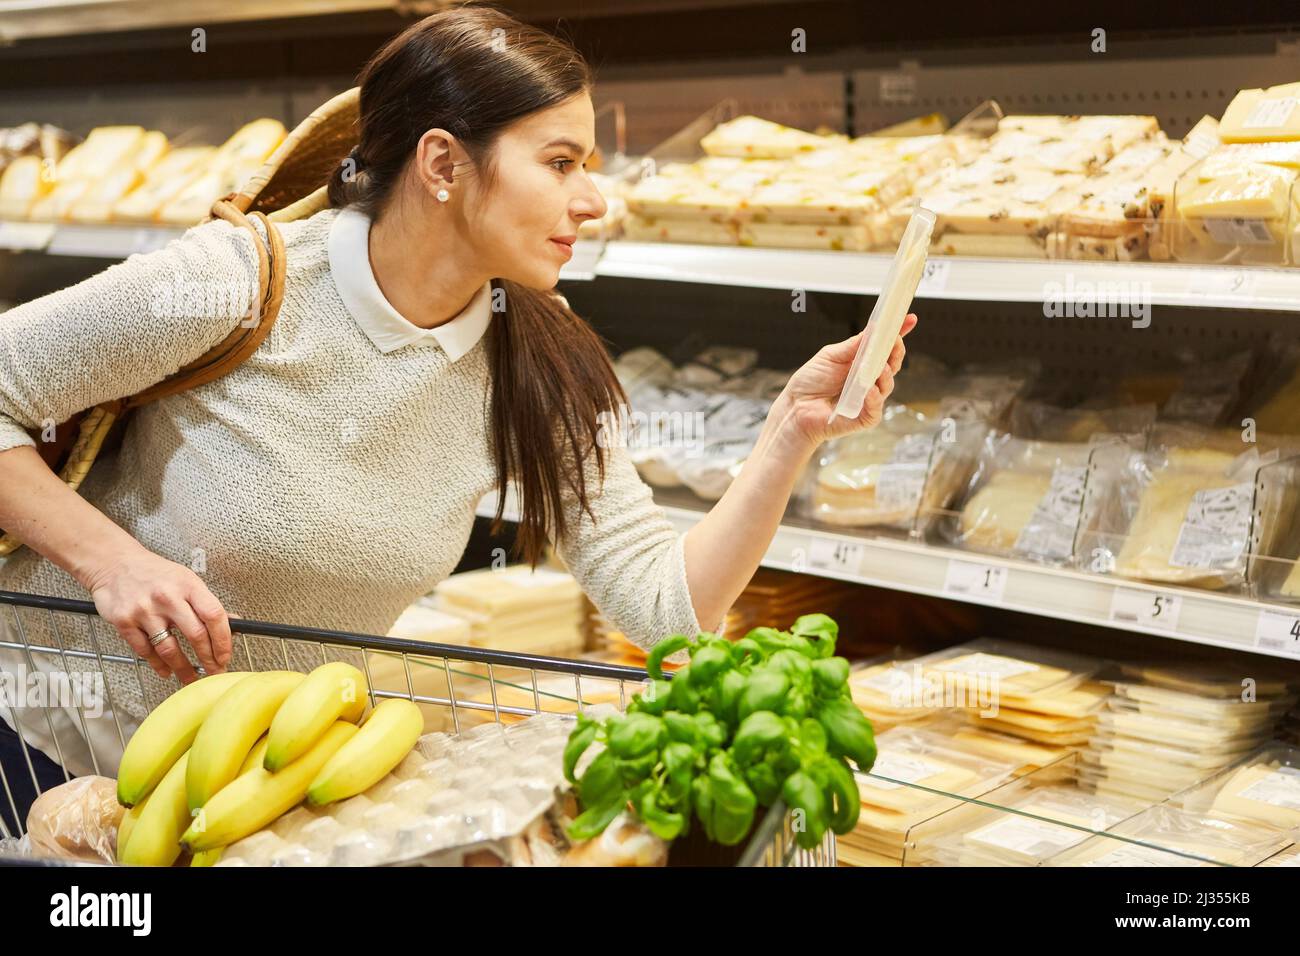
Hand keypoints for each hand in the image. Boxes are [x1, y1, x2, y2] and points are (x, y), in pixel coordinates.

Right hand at [84, 544, 232, 682]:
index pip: (214, 615)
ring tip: (191, 678)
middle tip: (214, 672)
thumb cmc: (154, 572)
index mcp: (188, 585)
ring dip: (183, 668)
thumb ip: (206, 603)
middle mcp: (167, 597)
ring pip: (169, 649)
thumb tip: (233, 622)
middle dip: (208, 659)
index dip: (224, 640)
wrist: (114, 563)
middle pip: (195, 635)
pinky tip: (165, 670)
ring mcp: (145, 610)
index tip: (225, 655)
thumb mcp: (185, 580)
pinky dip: (158, 664)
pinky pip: (145, 650)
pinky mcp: (125, 621)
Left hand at [776, 314, 917, 451]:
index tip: (910, 319)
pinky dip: (874, 399)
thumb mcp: (830, 356)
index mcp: (861, 363)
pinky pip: (875, 409)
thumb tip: (874, 329)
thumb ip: (853, 346)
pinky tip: (869, 390)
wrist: (794, 407)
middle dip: (896, 352)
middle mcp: (868, 380)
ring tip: (879, 368)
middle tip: (893, 341)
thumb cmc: (810, 382)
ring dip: (885, 375)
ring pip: (887, 386)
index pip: (885, 347)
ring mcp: (868, 399)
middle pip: (892, 365)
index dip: (898, 334)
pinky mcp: (863, 418)